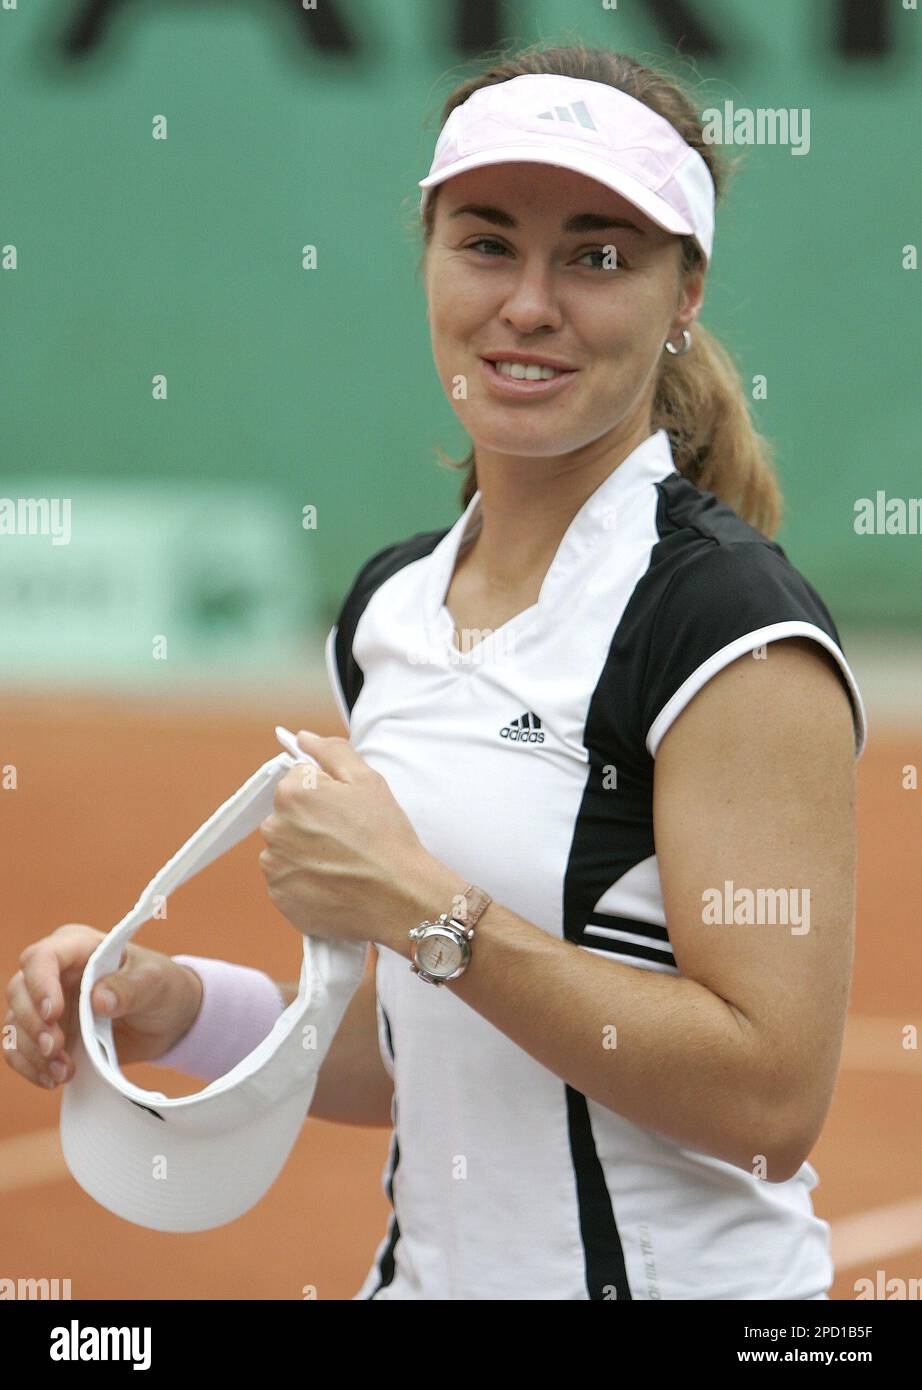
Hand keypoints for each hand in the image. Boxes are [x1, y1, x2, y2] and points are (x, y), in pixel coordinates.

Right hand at [3, 923, 204, 1089]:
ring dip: (33, 1051)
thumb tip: (98, 999)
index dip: (41, 984)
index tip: (53, 1013)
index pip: (43, 957)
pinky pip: (19, 1048)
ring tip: (64, 1070)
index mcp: (78, 946)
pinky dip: (30, 1066)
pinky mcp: (45, 1032)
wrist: (167, 1020)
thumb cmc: (160, 987)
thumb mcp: (154, 981)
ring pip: (15, 1023)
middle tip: (57, 1049)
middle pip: (19, 991)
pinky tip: (54, 1078)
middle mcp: (55, 972)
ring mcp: (46, 1003)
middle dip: (33, 1025)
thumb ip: (128, 987)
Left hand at [257, 731, 448, 948]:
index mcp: (293, 794)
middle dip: (311, 822)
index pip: (297, 781)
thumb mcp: (368, 780)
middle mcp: (275, 829)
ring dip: (306, 851)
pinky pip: (288, 880)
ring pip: (286, 848)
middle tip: (347, 837)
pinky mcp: (281, 897)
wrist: (399, 896)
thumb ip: (331, 751)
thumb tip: (303, 738)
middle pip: (288, 815)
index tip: (345, 810)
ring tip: (342, 862)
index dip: (324, 793)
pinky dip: (305, 881)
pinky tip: (334, 882)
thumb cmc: (386, 836)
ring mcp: (275, 866)